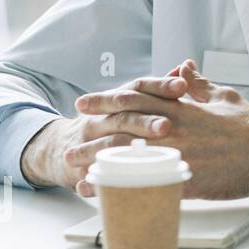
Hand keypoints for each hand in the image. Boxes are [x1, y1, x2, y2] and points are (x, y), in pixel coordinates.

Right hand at [21, 75, 190, 191]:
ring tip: (144, 151)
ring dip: (124, 147)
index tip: (182, 87)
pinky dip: (93, 179)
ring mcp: (87, 141)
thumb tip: (186, 67)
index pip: (139, 87)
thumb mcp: (132, 103)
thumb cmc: (111, 124)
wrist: (61, 148)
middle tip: (167, 126)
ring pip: (107, 142)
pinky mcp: (78, 167)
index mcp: (118, 100)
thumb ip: (160, 89)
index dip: (160, 86)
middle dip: (145, 121)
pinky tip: (105, 182)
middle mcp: (101, 117)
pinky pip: (86, 173)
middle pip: (125, 115)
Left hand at [74, 59, 248, 199]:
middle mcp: (172, 129)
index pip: (134, 98)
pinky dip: (120, 188)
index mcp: (180, 107)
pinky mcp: (183, 179)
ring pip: (126, 157)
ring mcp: (175, 155)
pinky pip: (143, 184)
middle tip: (71, 139)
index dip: (106, 100)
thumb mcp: (224, 97)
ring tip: (75, 168)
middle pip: (121, 129)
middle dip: (92, 134)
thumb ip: (199, 83)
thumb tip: (183, 66)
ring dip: (96, 162)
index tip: (85, 103)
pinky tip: (103, 192)